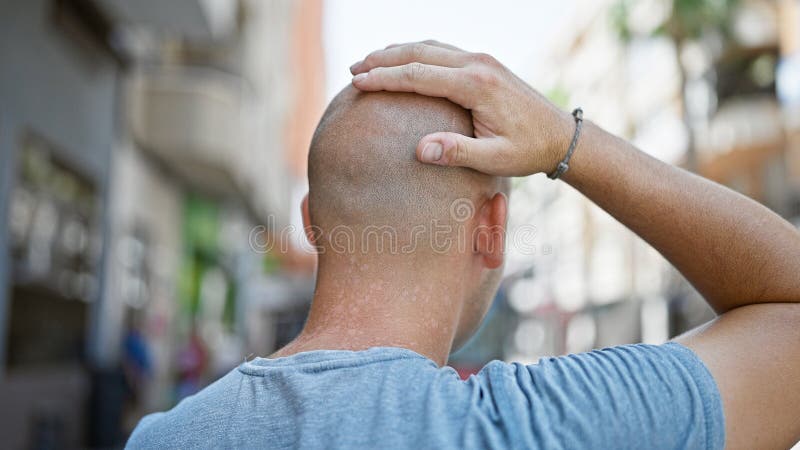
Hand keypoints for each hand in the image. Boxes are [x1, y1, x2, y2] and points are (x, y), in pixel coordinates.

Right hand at [350, 40, 574, 176]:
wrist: (561, 136)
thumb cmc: (528, 151)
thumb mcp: (495, 160)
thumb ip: (457, 153)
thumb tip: (418, 150)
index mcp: (476, 85)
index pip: (418, 75)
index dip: (384, 78)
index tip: (357, 83)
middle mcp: (477, 64)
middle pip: (419, 52)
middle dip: (382, 59)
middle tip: (353, 70)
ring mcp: (482, 60)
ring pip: (430, 46)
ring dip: (397, 53)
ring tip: (368, 63)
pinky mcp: (484, 64)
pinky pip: (442, 51)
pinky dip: (416, 54)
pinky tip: (403, 63)